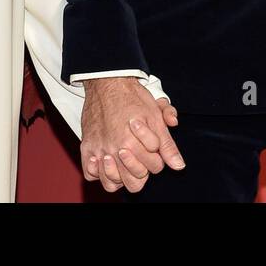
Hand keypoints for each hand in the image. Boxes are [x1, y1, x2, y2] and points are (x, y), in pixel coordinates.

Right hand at [80, 78, 184, 192]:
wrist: (107, 82)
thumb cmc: (132, 97)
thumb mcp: (155, 117)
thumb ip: (167, 144)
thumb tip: (178, 165)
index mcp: (133, 142)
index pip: (155, 168)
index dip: (158, 158)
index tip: (152, 148)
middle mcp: (115, 149)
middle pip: (134, 182)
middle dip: (142, 171)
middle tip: (140, 156)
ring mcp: (99, 149)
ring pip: (112, 183)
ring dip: (121, 177)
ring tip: (124, 164)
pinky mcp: (87, 147)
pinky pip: (91, 174)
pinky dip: (99, 173)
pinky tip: (107, 163)